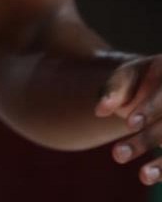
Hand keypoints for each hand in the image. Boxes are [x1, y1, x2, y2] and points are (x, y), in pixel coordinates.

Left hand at [96, 55, 161, 186]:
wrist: (158, 87)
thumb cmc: (141, 79)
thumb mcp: (127, 77)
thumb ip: (114, 90)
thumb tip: (99, 110)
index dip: (149, 109)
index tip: (130, 124)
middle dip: (146, 139)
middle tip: (117, 155)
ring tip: (143, 177)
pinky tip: (152, 176)